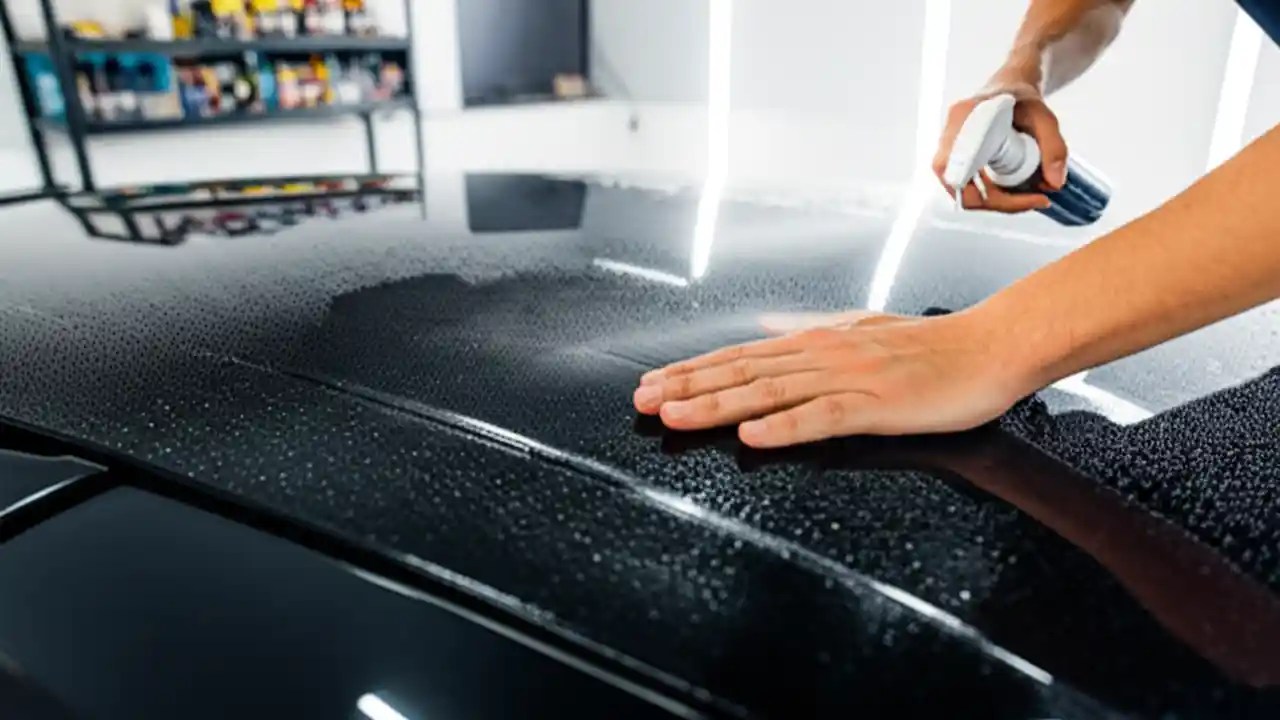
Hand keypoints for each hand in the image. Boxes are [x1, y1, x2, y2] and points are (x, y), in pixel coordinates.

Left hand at [632, 310, 1033, 447]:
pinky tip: (753, 436)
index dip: (693, 371)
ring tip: (676, 415)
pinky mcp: (878, 406)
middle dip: (688, 387)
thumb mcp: (858, 330)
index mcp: (816, 342)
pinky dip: (785, 427)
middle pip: (742, 373)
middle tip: (643, 401)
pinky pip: (823, 417)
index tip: (653, 382)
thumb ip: (808, 331)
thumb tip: (765, 326)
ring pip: (770, 393)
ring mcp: (849, 379)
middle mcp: (823, 355)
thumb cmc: (930, 347)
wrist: (989, 347)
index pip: (740, 357)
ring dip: (718, 405)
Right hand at [932, 82, 1068, 212]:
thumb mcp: (1045, 118)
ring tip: (1032, 196)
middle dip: (998, 202)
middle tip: (1037, 200)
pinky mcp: (956, 161)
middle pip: (959, 187)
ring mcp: (949, 151)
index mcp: (963, 119)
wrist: (1011, 86)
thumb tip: (1054, 184)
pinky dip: (994, 195)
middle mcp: (949, 137)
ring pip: (963, 192)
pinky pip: (969, 188)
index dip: (986, 192)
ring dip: (998, 201)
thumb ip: (1054, 148)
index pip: (960, 169)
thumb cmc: (1023, 97)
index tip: (1024, 196)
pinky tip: (1018, 192)